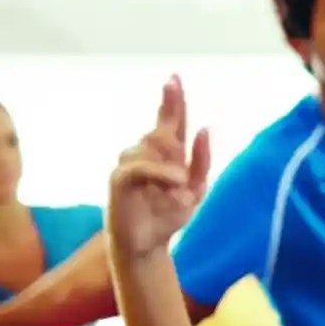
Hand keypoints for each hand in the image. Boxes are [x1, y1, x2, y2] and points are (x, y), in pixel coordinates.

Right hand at [108, 76, 211, 259]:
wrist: (148, 247)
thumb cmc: (168, 217)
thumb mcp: (197, 190)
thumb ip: (202, 161)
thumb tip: (205, 128)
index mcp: (168, 156)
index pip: (170, 123)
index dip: (172, 101)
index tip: (174, 78)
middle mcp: (147, 155)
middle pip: (160, 127)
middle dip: (169, 108)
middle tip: (175, 89)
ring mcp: (131, 165)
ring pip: (151, 147)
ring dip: (171, 166)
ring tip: (182, 190)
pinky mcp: (119, 180)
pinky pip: (139, 167)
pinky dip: (159, 172)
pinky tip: (177, 182)